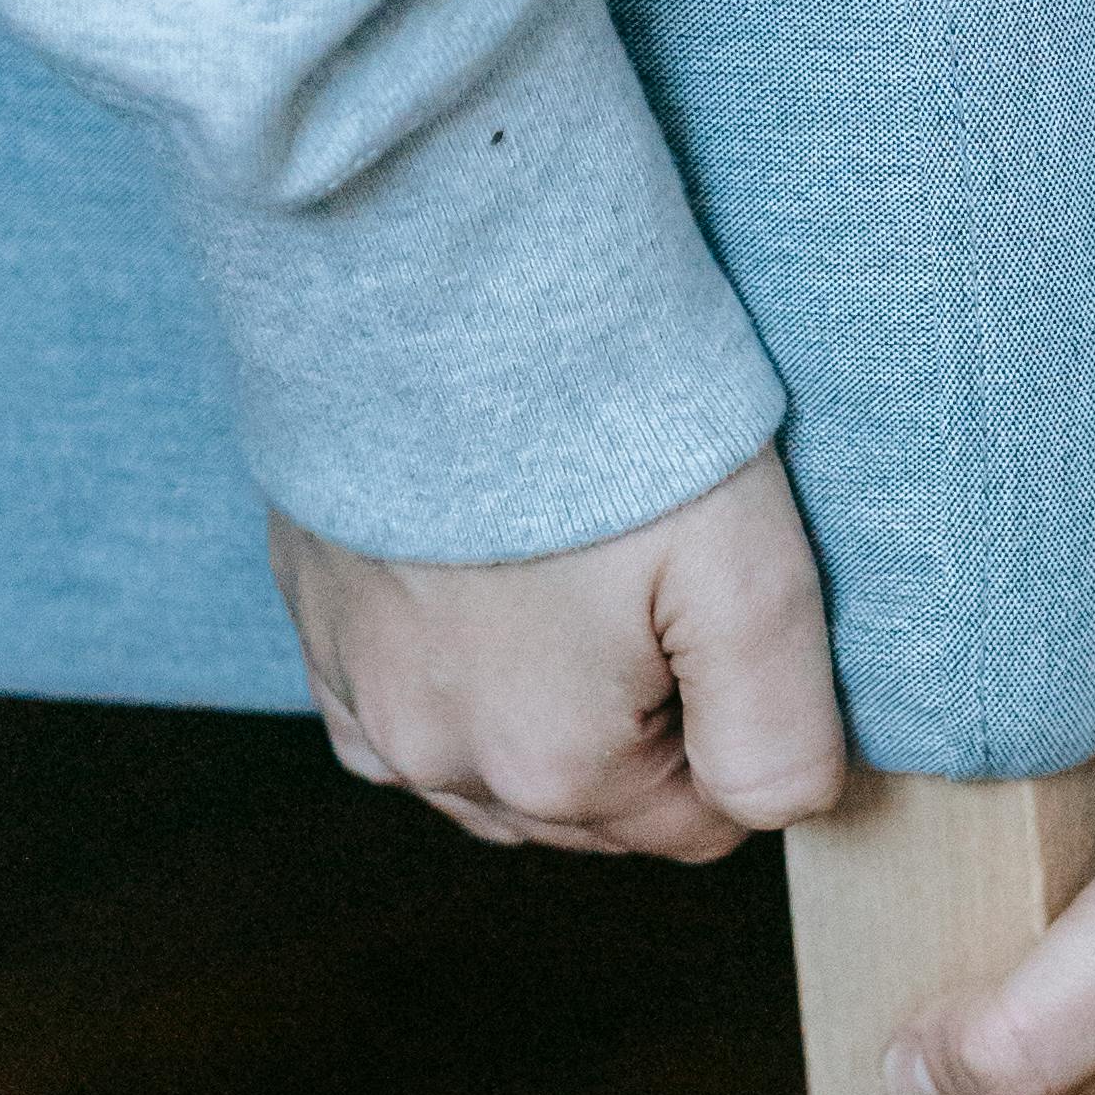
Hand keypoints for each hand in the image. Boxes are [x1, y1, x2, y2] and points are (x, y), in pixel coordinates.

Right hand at [269, 448, 844, 861]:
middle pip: (595, 801)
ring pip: (496, 761)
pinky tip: (483, 576)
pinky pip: (401, 703)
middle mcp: (438, 759)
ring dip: (548, 702)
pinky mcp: (314, 621)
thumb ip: (781, 739)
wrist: (436, 271)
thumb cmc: (604, 414)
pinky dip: (454, 666)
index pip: (697, 823)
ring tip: (571, 566)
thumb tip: (778, 815)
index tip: (723, 612)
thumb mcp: (753, 579)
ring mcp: (360, 694)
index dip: (734, 726)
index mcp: (552, 770)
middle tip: (651, 570)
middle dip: (644, 721)